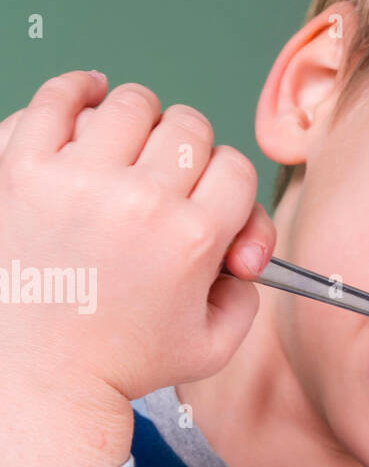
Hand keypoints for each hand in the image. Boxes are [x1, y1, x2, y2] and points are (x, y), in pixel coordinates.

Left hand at [0, 70, 276, 407]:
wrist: (38, 376)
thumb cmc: (119, 363)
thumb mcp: (212, 346)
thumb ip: (247, 296)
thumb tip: (245, 246)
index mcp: (191, 240)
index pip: (235, 167)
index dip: (229, 186)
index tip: (210, 205)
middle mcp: (139, 201)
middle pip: (190, 128)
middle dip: (187, 154)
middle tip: (166, 183)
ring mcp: (77, 179)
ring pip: (132, 103)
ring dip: (138, 122)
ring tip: (126, 150)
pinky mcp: (22, 168)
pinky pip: (57, 97)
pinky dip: (77, 89)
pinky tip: (87, 99)